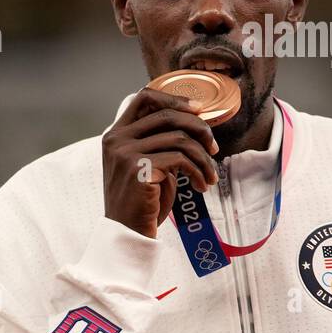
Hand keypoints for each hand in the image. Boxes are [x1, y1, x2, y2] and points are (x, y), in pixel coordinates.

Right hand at [102, 88, 219, 238]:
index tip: (199, 110)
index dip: (175, 98)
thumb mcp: (149, 164)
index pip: (144, 98)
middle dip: (199, 129)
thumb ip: (161, 142)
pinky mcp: (138, 169)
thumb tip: (197, 121)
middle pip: (168, 115)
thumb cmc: (143, 201)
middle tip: (214, 149)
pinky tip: (201, 185)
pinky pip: (180, 159)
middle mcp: (117, 139)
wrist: (127, 234)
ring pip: (179, 139)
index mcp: (116, 134)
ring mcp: (125, 153)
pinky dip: (198, 172)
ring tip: (210, 176)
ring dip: (203, 158)